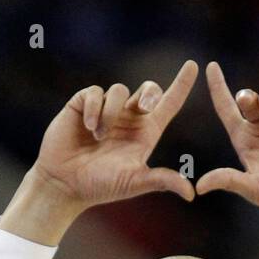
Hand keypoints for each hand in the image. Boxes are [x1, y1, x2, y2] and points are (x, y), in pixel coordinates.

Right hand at [32, 61, 199, 210]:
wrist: (65, 184)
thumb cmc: (101, 185)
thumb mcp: (135, 182)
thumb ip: (162, 181)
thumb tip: (191, 194)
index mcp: (146, 133)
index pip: (169, 104)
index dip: (182, 85)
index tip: (194, 64)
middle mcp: (129, 118)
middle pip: (150, 89)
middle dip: (150, 93)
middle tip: (146, 107)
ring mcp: (107, 109)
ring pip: (119, 91)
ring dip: (111, 114)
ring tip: (99, 137)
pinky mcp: (84, 104)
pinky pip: (95, 93)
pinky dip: (93, 109)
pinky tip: (87, 128)